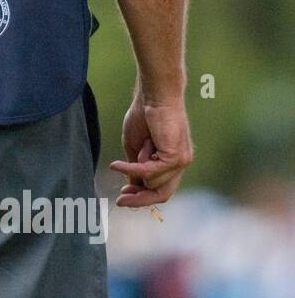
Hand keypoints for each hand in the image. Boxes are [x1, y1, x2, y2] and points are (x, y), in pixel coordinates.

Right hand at [110, 91, 192, 207]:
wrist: (153, 96)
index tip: (121, 197)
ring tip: (125, 157)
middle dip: (139, 200)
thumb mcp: (135, 148)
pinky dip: (131, 170)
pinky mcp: (176, 157)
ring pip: (153, 183)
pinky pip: (149, 172)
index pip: (161, 189)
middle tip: (119, 201)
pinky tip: (117, 166)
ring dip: (133, 170)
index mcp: (172, 161)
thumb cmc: (143, 116)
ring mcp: (181, 161)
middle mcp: (180, 164)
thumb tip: (132, 188)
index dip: (142, 197)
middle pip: (162, 194)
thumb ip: (136, 169)